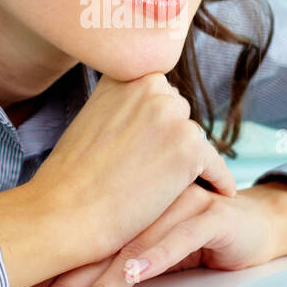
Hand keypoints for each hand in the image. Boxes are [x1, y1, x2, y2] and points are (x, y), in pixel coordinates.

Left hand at [8, 181, 277, 286]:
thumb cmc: (200, 234)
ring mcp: (180, 204)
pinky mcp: (213, 216)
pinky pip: (181, 238)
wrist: (258, 222)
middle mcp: (149, 200)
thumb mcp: (149, 244)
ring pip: (133, 244)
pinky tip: (135, 273)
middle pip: (98, 243)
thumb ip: (113, 254)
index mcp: (127, 203)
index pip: (81, 237)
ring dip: (100, 282)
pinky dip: (156, 257)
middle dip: (61, 283)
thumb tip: (58, 285)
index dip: (49, 269)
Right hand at [24, 71, 237, 264]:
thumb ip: (124, 106)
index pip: (157, 93)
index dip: (154, 122)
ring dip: (185, 160)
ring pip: (193, 138)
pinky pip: (215, 165)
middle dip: (169, 137)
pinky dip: (218, 180)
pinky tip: (221, 192)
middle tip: (149, 169)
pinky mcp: (191, 148)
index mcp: (127, 74)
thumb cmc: (72, 175)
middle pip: (178, 112)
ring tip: (163, 186)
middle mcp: (152, 86)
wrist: (65, 212)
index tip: (150, 144)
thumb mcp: (94, 118)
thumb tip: (154, 114)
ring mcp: (173, 115)